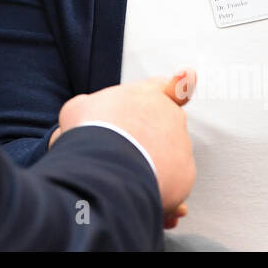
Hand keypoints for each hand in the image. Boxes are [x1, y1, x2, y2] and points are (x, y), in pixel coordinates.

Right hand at [51, 69, 195, 213]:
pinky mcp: (186, 174)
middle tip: (124, 151)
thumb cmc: (91, 132)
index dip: (175, 85)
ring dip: (153, 165)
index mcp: (147, 94)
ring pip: (169, 157)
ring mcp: (182, 144)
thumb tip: (89, 116)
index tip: (188, 78)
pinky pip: (173, 182)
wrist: (106, 164)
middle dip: (151, 139)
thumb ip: (94, 107)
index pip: (167, 85)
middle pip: (166, 126)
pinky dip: (159, 187)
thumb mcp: (79, 108)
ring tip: (125, 174)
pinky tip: (136, 190)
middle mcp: (171, 115)